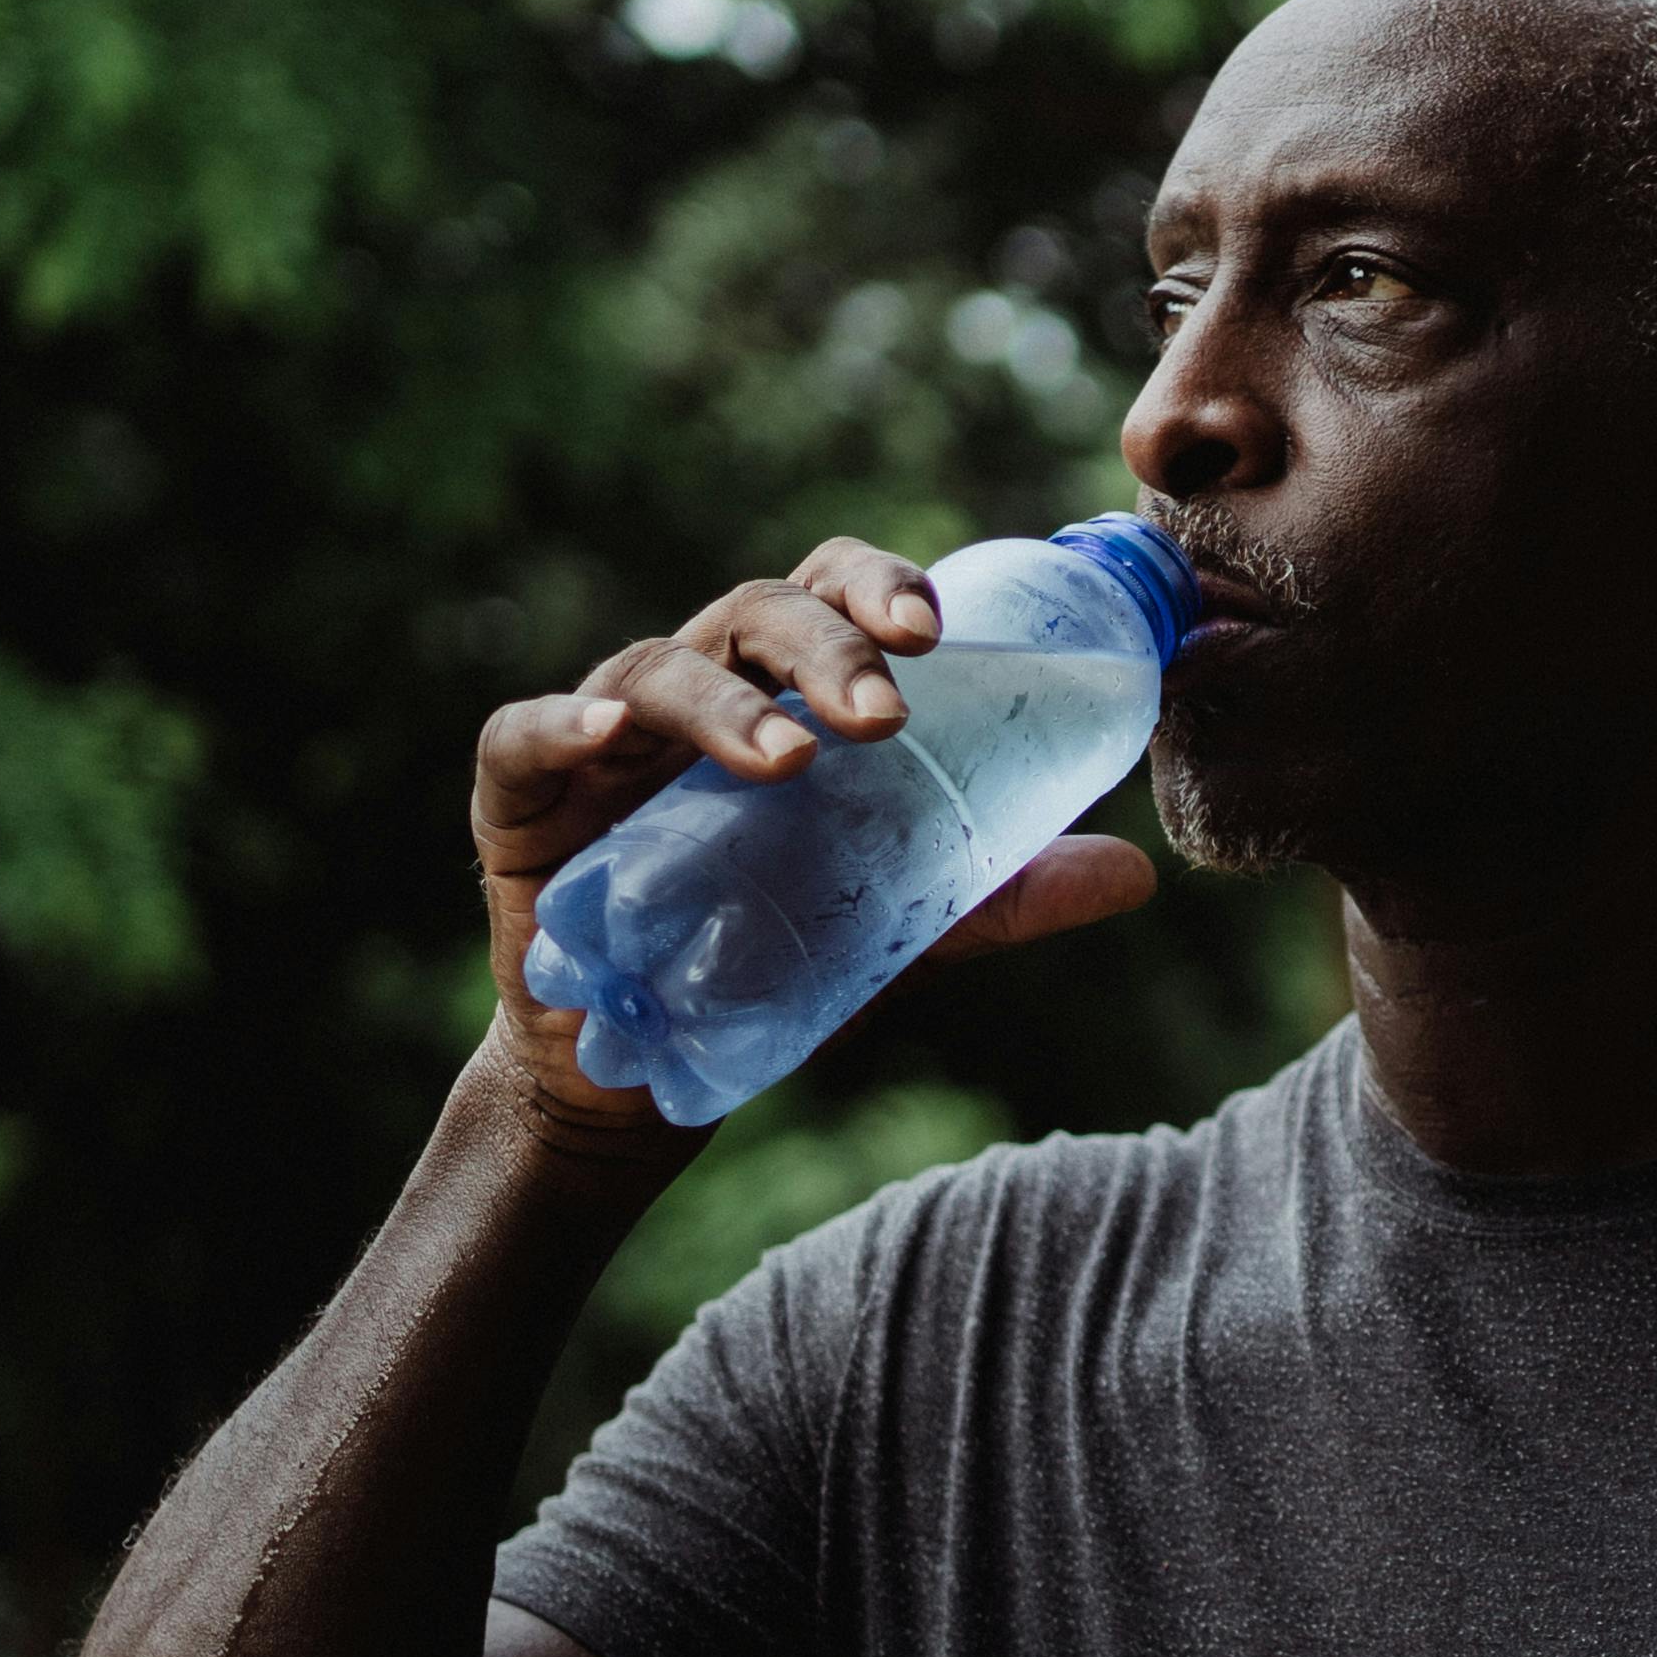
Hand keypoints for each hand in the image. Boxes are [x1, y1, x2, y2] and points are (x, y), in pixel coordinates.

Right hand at [468, 536, 1158, 1148]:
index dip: (880, 586)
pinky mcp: (520, 796)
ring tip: (790, 760)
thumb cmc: (768, 957)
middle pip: (758, 616)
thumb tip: (1137, 873)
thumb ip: (1000, 894)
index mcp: (786, 691)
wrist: (638, 1069)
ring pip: (658, 669)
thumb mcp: (897, 928)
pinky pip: (525, 736)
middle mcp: (698, 689)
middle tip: (888, 711)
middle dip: (827, 647)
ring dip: (729, 703)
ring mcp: (605, 737)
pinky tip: (605, 742)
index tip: (939, 631)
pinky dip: (563, 726)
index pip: (833, 594)